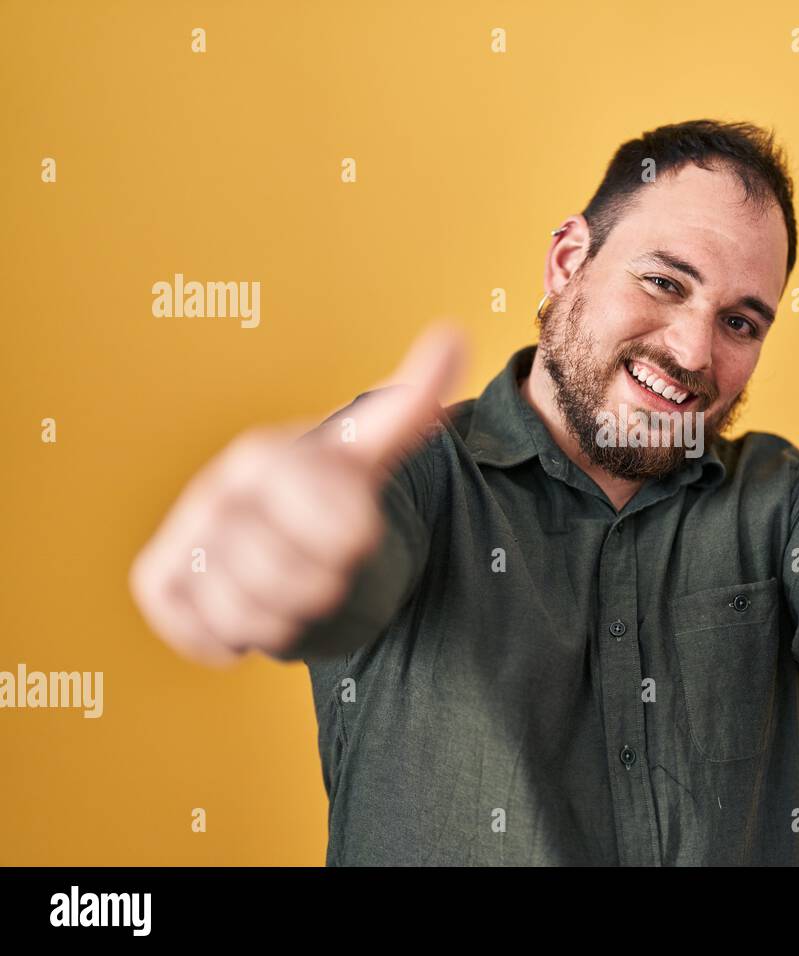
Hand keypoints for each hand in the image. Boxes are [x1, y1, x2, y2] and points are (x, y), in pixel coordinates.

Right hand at [129, 323, 466, 666]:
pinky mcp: (157, 583)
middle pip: (285, 577)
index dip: (356, 541)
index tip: (356, 526)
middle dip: (320, 585)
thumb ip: (413, 399)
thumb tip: (454, 332)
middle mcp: (213, 491)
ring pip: (247, 613)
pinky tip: (249, 611)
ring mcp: (182, 536)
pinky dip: (237, 640)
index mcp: (265, 455)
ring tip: (290, 589)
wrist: (273, 527)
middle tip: (323, 568)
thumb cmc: (330, 488)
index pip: (337, 529)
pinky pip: (206, 634)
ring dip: (285, 617)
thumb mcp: (375, 447)